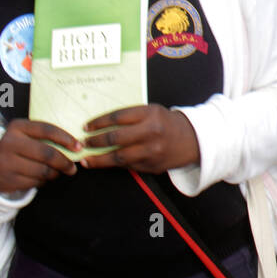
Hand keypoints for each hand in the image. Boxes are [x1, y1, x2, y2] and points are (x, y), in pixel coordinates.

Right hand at [0, 120, 81, 194]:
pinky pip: (35, 182)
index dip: (66, 139)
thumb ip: (47, 136)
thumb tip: (77, 146)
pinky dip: (43, 181)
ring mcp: (6, 162)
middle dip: (64, 162)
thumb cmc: (20, 148)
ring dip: (54, 173)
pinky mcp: (6, 179)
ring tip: (56, 172)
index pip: (47, 130)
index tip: (79, 147)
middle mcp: (9, 143)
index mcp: (17, 127)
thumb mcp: (28, 135)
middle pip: (47, 154)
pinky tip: (41, 177)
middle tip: (72, 168)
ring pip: (43, 171)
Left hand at [81, 105, 199, 171]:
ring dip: (99, 159)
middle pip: (115, 137)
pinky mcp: (152, 165)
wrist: (193, 139)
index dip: (98, 123)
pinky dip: (114, 165)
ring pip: (119, 157)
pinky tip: (104, 163)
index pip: (117, 117)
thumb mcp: (152, 111)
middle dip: (95, 141)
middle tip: (83, 143)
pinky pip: (128, 166)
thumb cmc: (167, 123)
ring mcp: (152, 151)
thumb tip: (100, 125)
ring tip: (87, 159)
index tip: (86, 127)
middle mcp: (151, 132)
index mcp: (150, 114)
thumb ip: (131, 117)